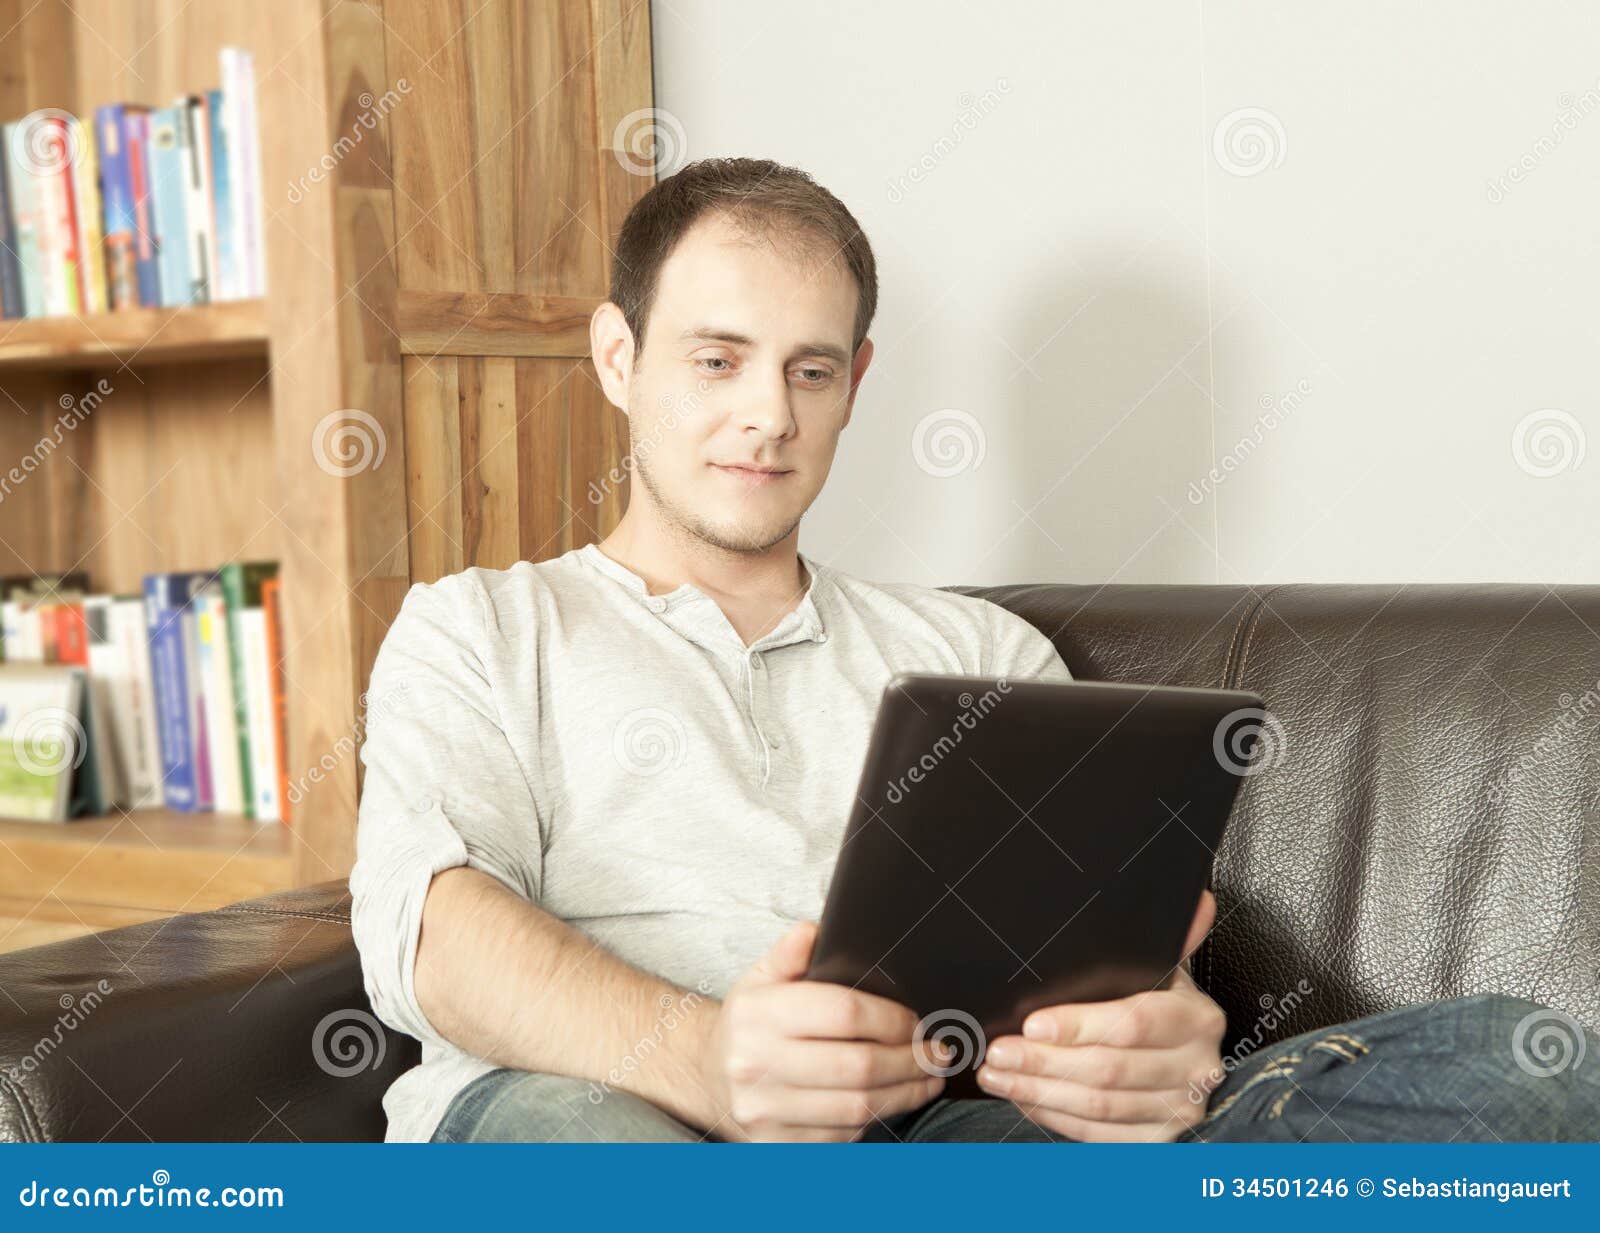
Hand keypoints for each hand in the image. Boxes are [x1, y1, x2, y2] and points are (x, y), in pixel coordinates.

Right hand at [694, 921, 945, 1141]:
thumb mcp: (760, 979)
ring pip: (856, 1108)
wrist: (707, 1078)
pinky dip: (876, 1120)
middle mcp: (756, 1064)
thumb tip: (816, 930)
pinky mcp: (775, 1145)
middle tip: (937, 1052)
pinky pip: (841, 1136)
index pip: (843, 1013)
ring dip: (904, 1094)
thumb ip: (789, 953)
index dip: (891, 1019)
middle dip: (909, 1061)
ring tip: (929, 1078)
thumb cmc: (749, 1024)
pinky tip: (894, 1102)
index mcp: (759, 1014)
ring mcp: (764, 1110)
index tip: (916, 1021)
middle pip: (857, 1066)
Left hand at [974, 889, 1226, 1140]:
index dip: (1078, 1026)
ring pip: (1099, 1106)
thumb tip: (1196, 898)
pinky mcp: (1159, 1140)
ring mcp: (1180, 1109)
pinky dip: (1055, 1116)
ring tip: (997, 1074)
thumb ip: (1173, 936)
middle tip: (998, 1051)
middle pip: (1108, 1069)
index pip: (1132, 1024)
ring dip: (1039, 1090)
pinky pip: (1099, 1134)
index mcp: (1197, 1018)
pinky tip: (1023, 1097)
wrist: (1185, 1056)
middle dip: (1043, 1061)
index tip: (1032, 1023)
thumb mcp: (1163, 967)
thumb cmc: (1161, 1003)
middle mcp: (1196, 1067)